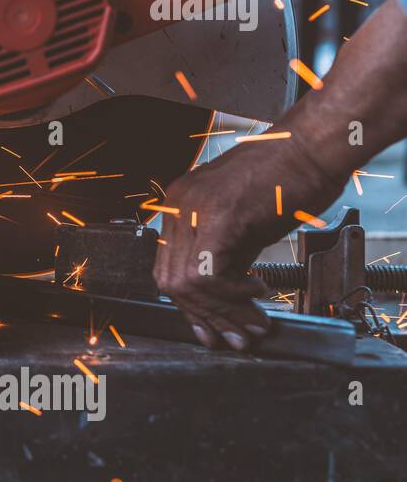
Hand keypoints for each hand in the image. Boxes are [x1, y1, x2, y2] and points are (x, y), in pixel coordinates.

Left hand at [153, 134, 345, 350]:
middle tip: (238, 334)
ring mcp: (192, 208)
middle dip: (206, 316)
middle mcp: (176, 206)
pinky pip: (207, 273)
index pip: (169, 270)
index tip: (214, 328)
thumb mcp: (244, 228)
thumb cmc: (287, 179)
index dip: (192, 306)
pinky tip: (257, 290)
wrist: (312, 146)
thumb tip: (222, 304)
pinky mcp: (216, 215)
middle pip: (171, 280)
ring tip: (253, 321)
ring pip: (186, 282)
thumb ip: (226, 261)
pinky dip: (231, 293)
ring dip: (223, 311)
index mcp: (178, 207)